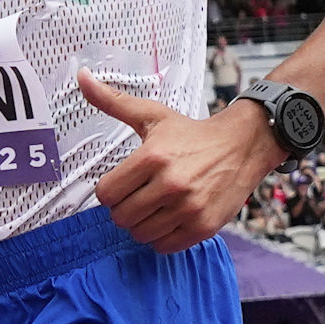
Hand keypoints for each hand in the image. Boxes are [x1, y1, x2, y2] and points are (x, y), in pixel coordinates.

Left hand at [82, 72, 283, 252]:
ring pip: (141, 234)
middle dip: (124, 209)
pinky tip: (170, 218)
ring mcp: (188, 207)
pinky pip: (165, 246)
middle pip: (121, 217)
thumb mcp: (152, 115)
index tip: (122, 184)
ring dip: (143, 224)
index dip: (110, 191)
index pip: (106, 194)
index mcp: (152, 156)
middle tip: (139, 197)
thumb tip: (82, 77)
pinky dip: (162, 237)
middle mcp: (170, 183)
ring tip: (155, 207)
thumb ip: (114, 101)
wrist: (242, 145)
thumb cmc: (192, 134)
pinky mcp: (203, 226)